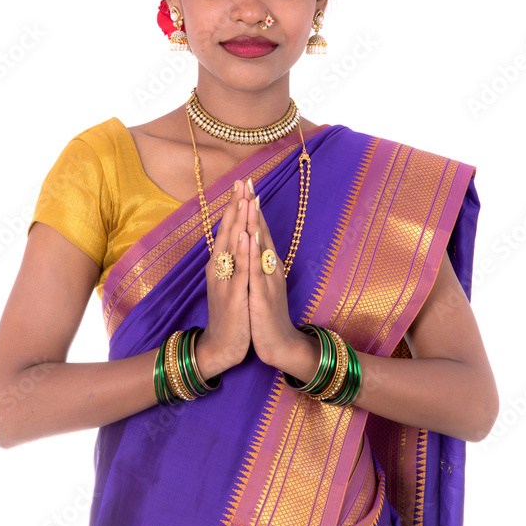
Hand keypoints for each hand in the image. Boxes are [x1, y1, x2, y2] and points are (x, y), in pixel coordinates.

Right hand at [194, 179, 251, 377]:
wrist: (221, 346)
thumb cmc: (229, 314)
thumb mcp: (230, 283)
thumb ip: (232, 262)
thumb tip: (237, 240)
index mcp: (220, 264)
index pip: (228, 229)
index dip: (235, 206)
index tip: (242, 183)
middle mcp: (219, 268)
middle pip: (227, 231)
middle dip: (236, 205)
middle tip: (242, 180)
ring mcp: (225, 281)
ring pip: (231, 246)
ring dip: (238, 221)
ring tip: (243, 198)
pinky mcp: (233, 296)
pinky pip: (238, 269)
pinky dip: (241, 251)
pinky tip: (244, 235)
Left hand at [246, 189, 319, 381]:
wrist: (279, 344)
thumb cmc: (267, 315)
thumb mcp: (262, 285)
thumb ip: (260, 265)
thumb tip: (255, 245)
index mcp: (267, 265)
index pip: (259, 232)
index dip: (253, 209)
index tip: (247, 186)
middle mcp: (270, 268)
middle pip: (261, 232)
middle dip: (253, 207)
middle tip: (248, 181)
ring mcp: (267, 280)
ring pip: (260, 247)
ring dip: (255, 222)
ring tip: (249, 199)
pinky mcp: (262, 296)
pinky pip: (256, 270)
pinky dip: (253, 252)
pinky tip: (250, 236)